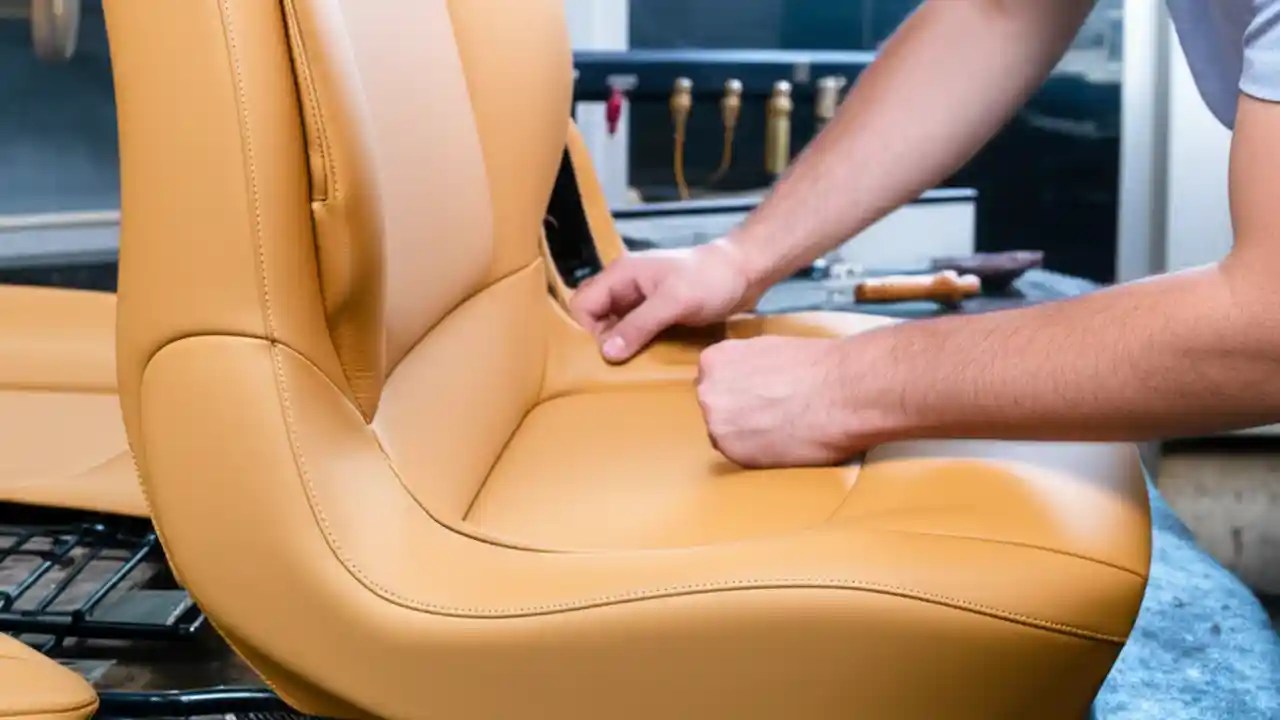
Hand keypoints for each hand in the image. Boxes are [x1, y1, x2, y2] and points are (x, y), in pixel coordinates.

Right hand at [569, 240, 759, 362]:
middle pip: (594, 318)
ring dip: (619, 347)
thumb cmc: (710, 280)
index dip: (585, 331)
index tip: (602, 357)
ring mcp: (640, 301)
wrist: (746, 272)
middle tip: (613, 370)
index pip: (582, 305)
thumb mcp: (674, 301)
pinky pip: (634, 332)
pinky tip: (643, 364)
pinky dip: (635, 347)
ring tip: (627, 372)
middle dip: (599, 343)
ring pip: (614, 328)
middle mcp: (625, 287)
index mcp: (620, 275)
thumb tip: (607, 353)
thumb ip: (639, 325)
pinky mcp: (657, 314)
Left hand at [696, 336, 869, 467]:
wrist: (843, 391)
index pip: (714, 382)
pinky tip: (784, 442)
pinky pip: (742, 456)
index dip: (738, 391)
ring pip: (727, 435)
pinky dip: (760, 453)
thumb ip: (745, 365)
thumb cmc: (817, 365)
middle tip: (772, 414)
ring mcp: (717, 424)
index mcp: (713, 361)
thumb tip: (745, 380)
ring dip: (748, 435)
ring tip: (782, 429)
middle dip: (739, 413)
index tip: (759, 395)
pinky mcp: (735, 454)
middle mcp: (707, 392)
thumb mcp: (768, 349)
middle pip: (716, 409)